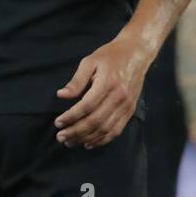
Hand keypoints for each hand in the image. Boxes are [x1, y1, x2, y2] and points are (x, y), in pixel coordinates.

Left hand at [54, 33, 149, 148]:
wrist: (137, 53)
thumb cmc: (110, 56)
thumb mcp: (90, 61)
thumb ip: (76, 80)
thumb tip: (61, 95)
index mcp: (107, 82)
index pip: (87, 106)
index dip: (71, 117)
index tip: (58, 122)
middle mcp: (119, 97)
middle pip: (95, 121)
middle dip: (75, 132)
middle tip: (60, 137)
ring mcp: (126, 106)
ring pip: (105, 129)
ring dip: (86, 138)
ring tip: (71, 142)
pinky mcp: (130, 111)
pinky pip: (116, 131)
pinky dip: (102, 140)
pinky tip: (89, 143)